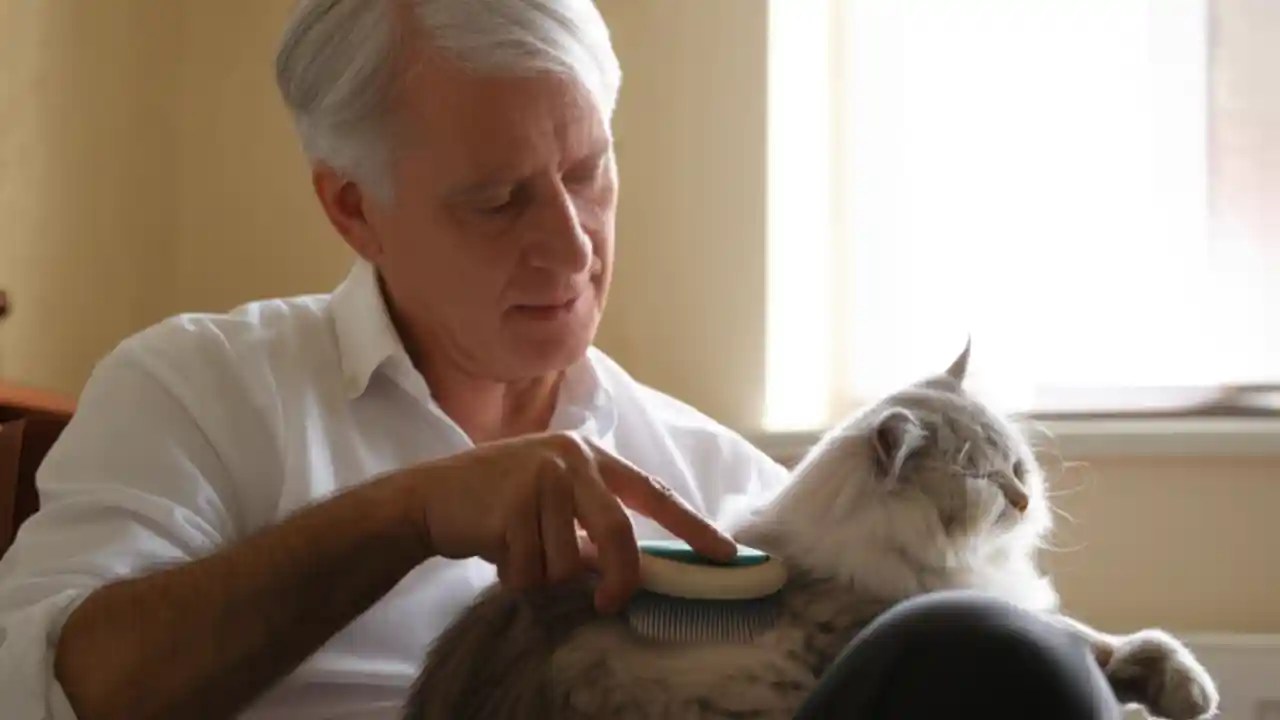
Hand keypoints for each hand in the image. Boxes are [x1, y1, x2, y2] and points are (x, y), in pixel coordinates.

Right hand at [402, 431, 737, 612]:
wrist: (429, 497)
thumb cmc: (496, 503)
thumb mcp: (551, 500)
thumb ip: (589, 524)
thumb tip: (626, 570)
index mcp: (589, 455)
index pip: (653, 492)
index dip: (692, 525)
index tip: (725, 553)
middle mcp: (571, 459)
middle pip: (617, 533)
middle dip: (618, 578)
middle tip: (608, 603)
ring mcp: (541, 478)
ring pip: (568, 562)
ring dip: (542, 574)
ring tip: (515, 551)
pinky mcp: (512, 505)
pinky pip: (532, 568)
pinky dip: (515, 576)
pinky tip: (496, 549)